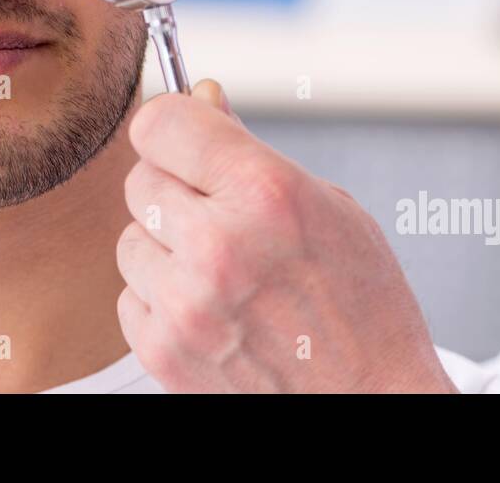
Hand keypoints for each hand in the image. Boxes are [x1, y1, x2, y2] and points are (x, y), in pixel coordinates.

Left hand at [117, 79, 457, 392]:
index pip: (161, 123)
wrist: (369, 401)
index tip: (185, 135)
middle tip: (221, 212)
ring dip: (165, 247)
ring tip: (223, 269)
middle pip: (140, 178)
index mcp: (265, 194)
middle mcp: (218, 246)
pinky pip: (131, 297)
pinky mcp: (164, 351)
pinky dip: (161, 299)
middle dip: (175, 188)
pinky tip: (212, 308)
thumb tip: (202, 98)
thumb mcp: (328, 205)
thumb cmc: (364, 309)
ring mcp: (185, 304)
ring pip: (130, 239)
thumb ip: (251, 152)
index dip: (174, 124)